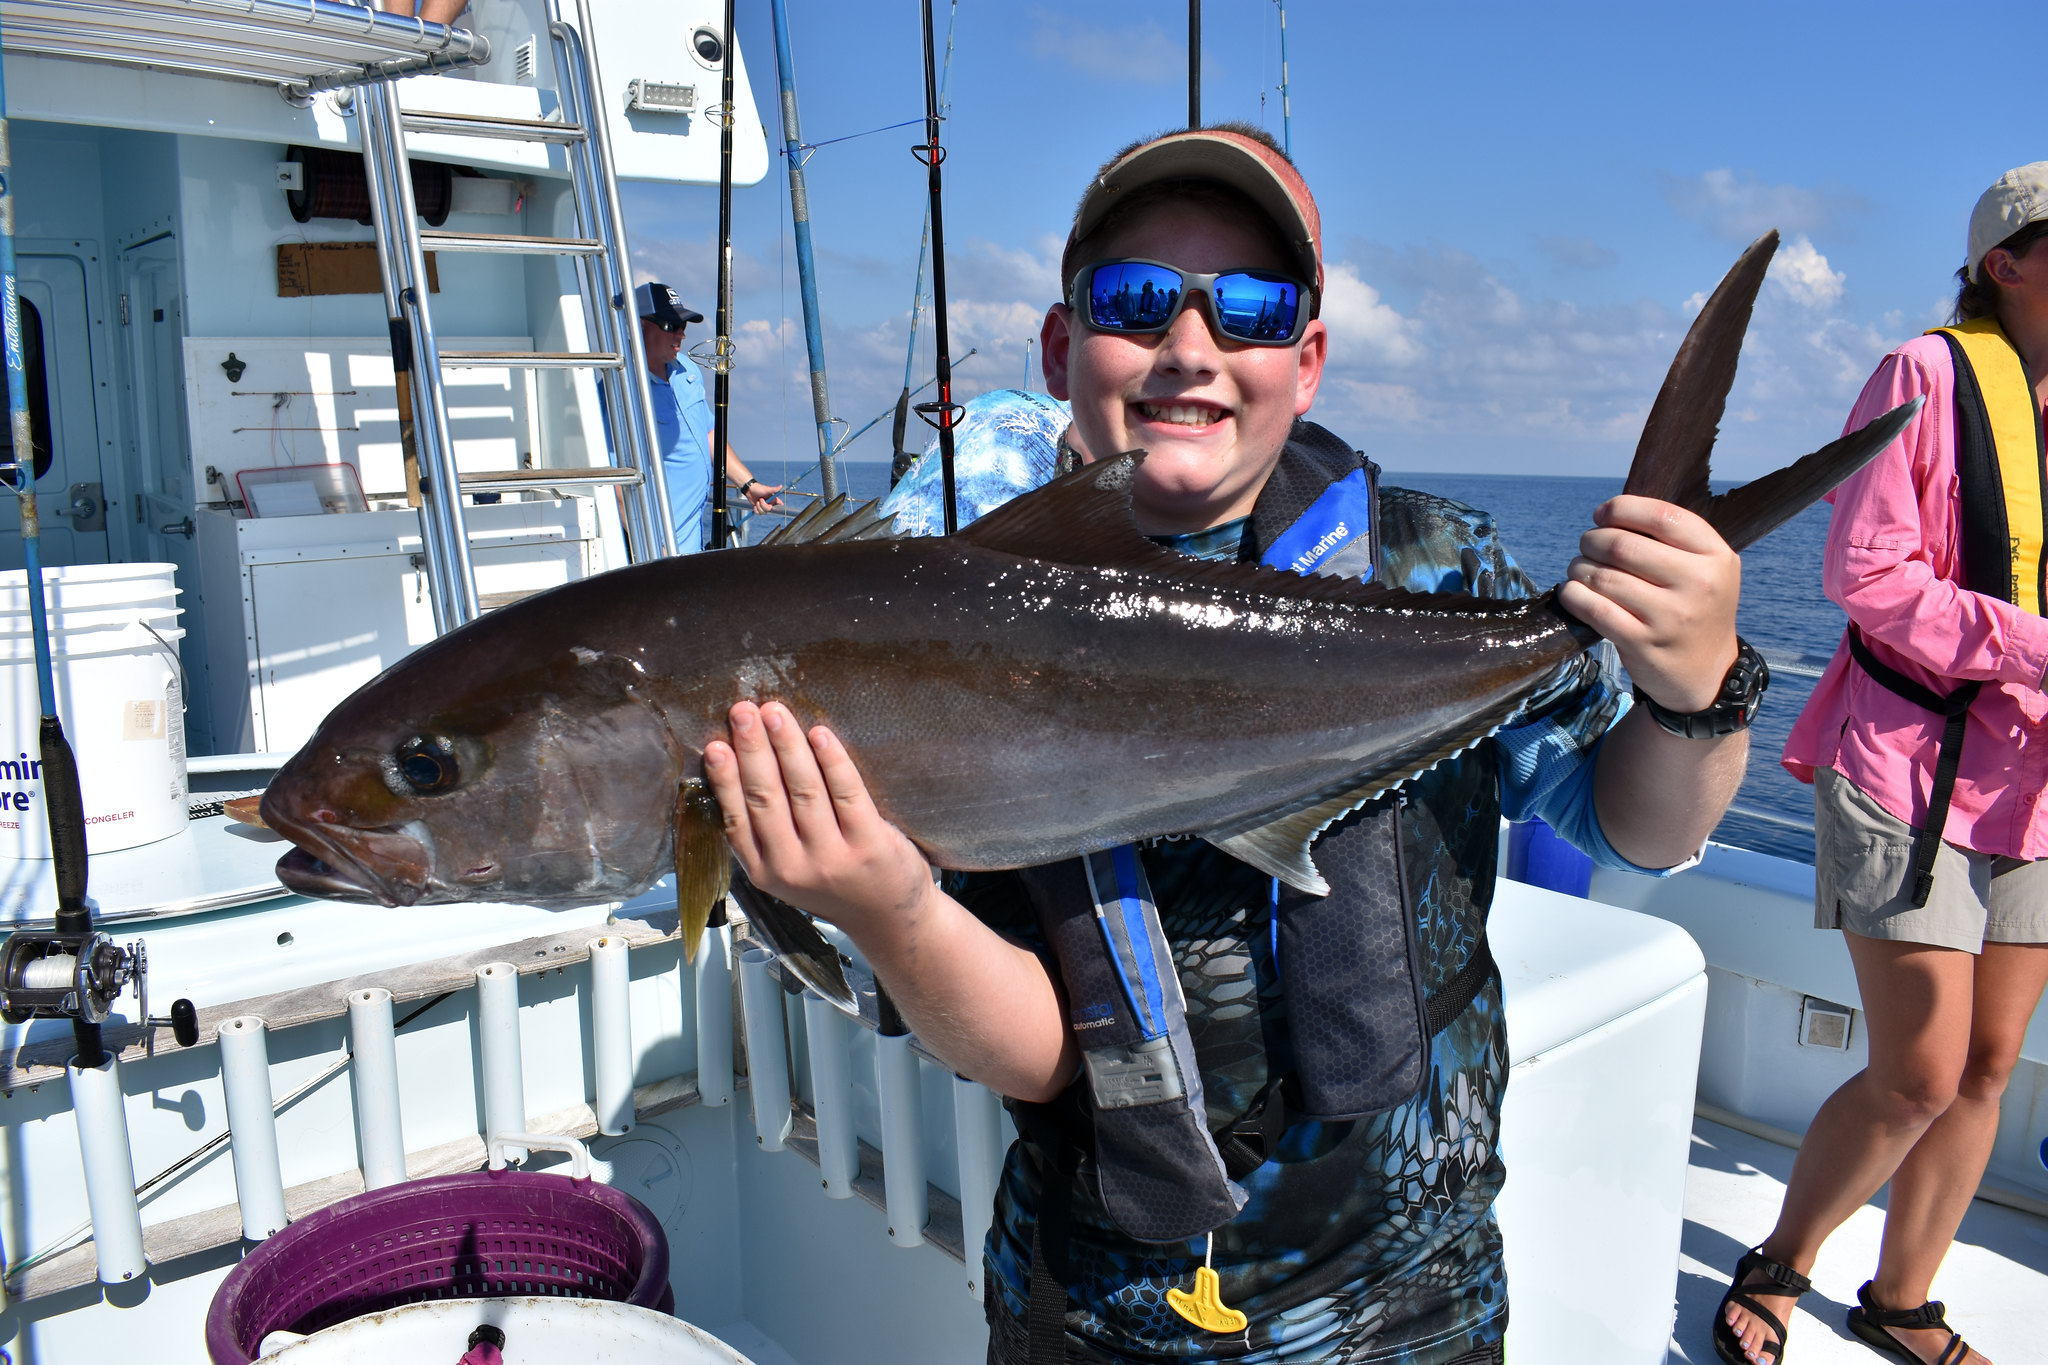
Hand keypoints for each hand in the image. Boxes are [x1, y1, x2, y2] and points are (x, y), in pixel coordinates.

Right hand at [701, 700, 935, 933]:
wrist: (889, 919)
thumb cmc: (836, 884)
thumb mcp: (789, 872)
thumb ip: (766, 834)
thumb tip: (740, 767)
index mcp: (766, 872)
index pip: (737, 820)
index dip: (725, 780)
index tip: (715, 745)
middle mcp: (794, 868)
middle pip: (766, 797)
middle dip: (753, 749)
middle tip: (743, 710)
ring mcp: (833, 859)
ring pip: (804, 790)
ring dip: (787, 745)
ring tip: (774, 712)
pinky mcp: (870, 846)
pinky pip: (847, 793)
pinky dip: (832, 761)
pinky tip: (820, 734)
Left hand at [741, 481, 783, 513]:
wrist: (750, 490)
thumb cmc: (759, 488)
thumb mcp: (767, 489)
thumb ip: (774, 489)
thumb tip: (781, 486)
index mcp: (774, 500)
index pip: (780, 505)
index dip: (779, 508)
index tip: (772, 505)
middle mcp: (770, 504)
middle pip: (769, 510)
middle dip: (763, 505)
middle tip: (760, 499)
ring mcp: (764, 507)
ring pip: (763, 512)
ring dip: (758, 507)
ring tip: (757, 501)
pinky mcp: (759, 509)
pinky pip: (758, 513)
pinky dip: (755, 509)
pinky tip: (755, 505)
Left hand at [1559, 495, 1739, 711]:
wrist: (1707, 672)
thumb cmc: (1695, 607)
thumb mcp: (1706, 568)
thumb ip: (1672, 539)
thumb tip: (1612, 513)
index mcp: (1715, 555)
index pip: (1661, 516)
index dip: (1621, 509)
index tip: (1601, 515)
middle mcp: (1698, 583)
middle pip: (1622, 545)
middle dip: (1592, 540)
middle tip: (1587, 546)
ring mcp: (1671, 616)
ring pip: (1603, 577)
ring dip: (1579, 569)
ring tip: (1580, 571)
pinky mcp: (1643, 643)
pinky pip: (1595, 609)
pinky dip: (1574, 595)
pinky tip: (1572, 592)